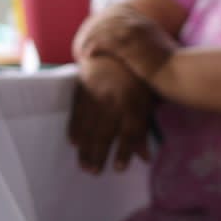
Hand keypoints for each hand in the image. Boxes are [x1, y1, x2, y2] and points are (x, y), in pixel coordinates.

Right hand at [68, 54, 157, 173]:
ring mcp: (96, 94)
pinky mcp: (82, 89)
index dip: (124, 152)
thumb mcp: (147, 101)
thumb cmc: (136, 78)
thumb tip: (146, 158)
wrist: (114, 48)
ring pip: (89, 125)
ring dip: (85, 147)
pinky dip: (75, 128)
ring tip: (83, 165)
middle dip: (100, 154)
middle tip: (93, 172)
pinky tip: (74, 142)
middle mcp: (114, 100)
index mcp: (134, 102)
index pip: (130, 132)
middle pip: (106, 132)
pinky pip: (77, 112)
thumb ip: (144, 129)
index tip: (118, 169)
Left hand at [76, 6, 179, 84]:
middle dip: (92, 30)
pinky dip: (93, 47)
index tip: (92, 29)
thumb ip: (150, 44)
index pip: (118, 12)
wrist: (179, 72)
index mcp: (145, 23)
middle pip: (107, 20)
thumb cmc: (173, 67)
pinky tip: (86, 55)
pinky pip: (104, 42)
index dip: (103, 20)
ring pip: (102, 31)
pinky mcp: (128, 45)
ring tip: (80, 51)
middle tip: (81, 41)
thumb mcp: (161, 49)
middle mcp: (138, 24)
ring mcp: (133, 33)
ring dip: (89, 40)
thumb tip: (143, 52)